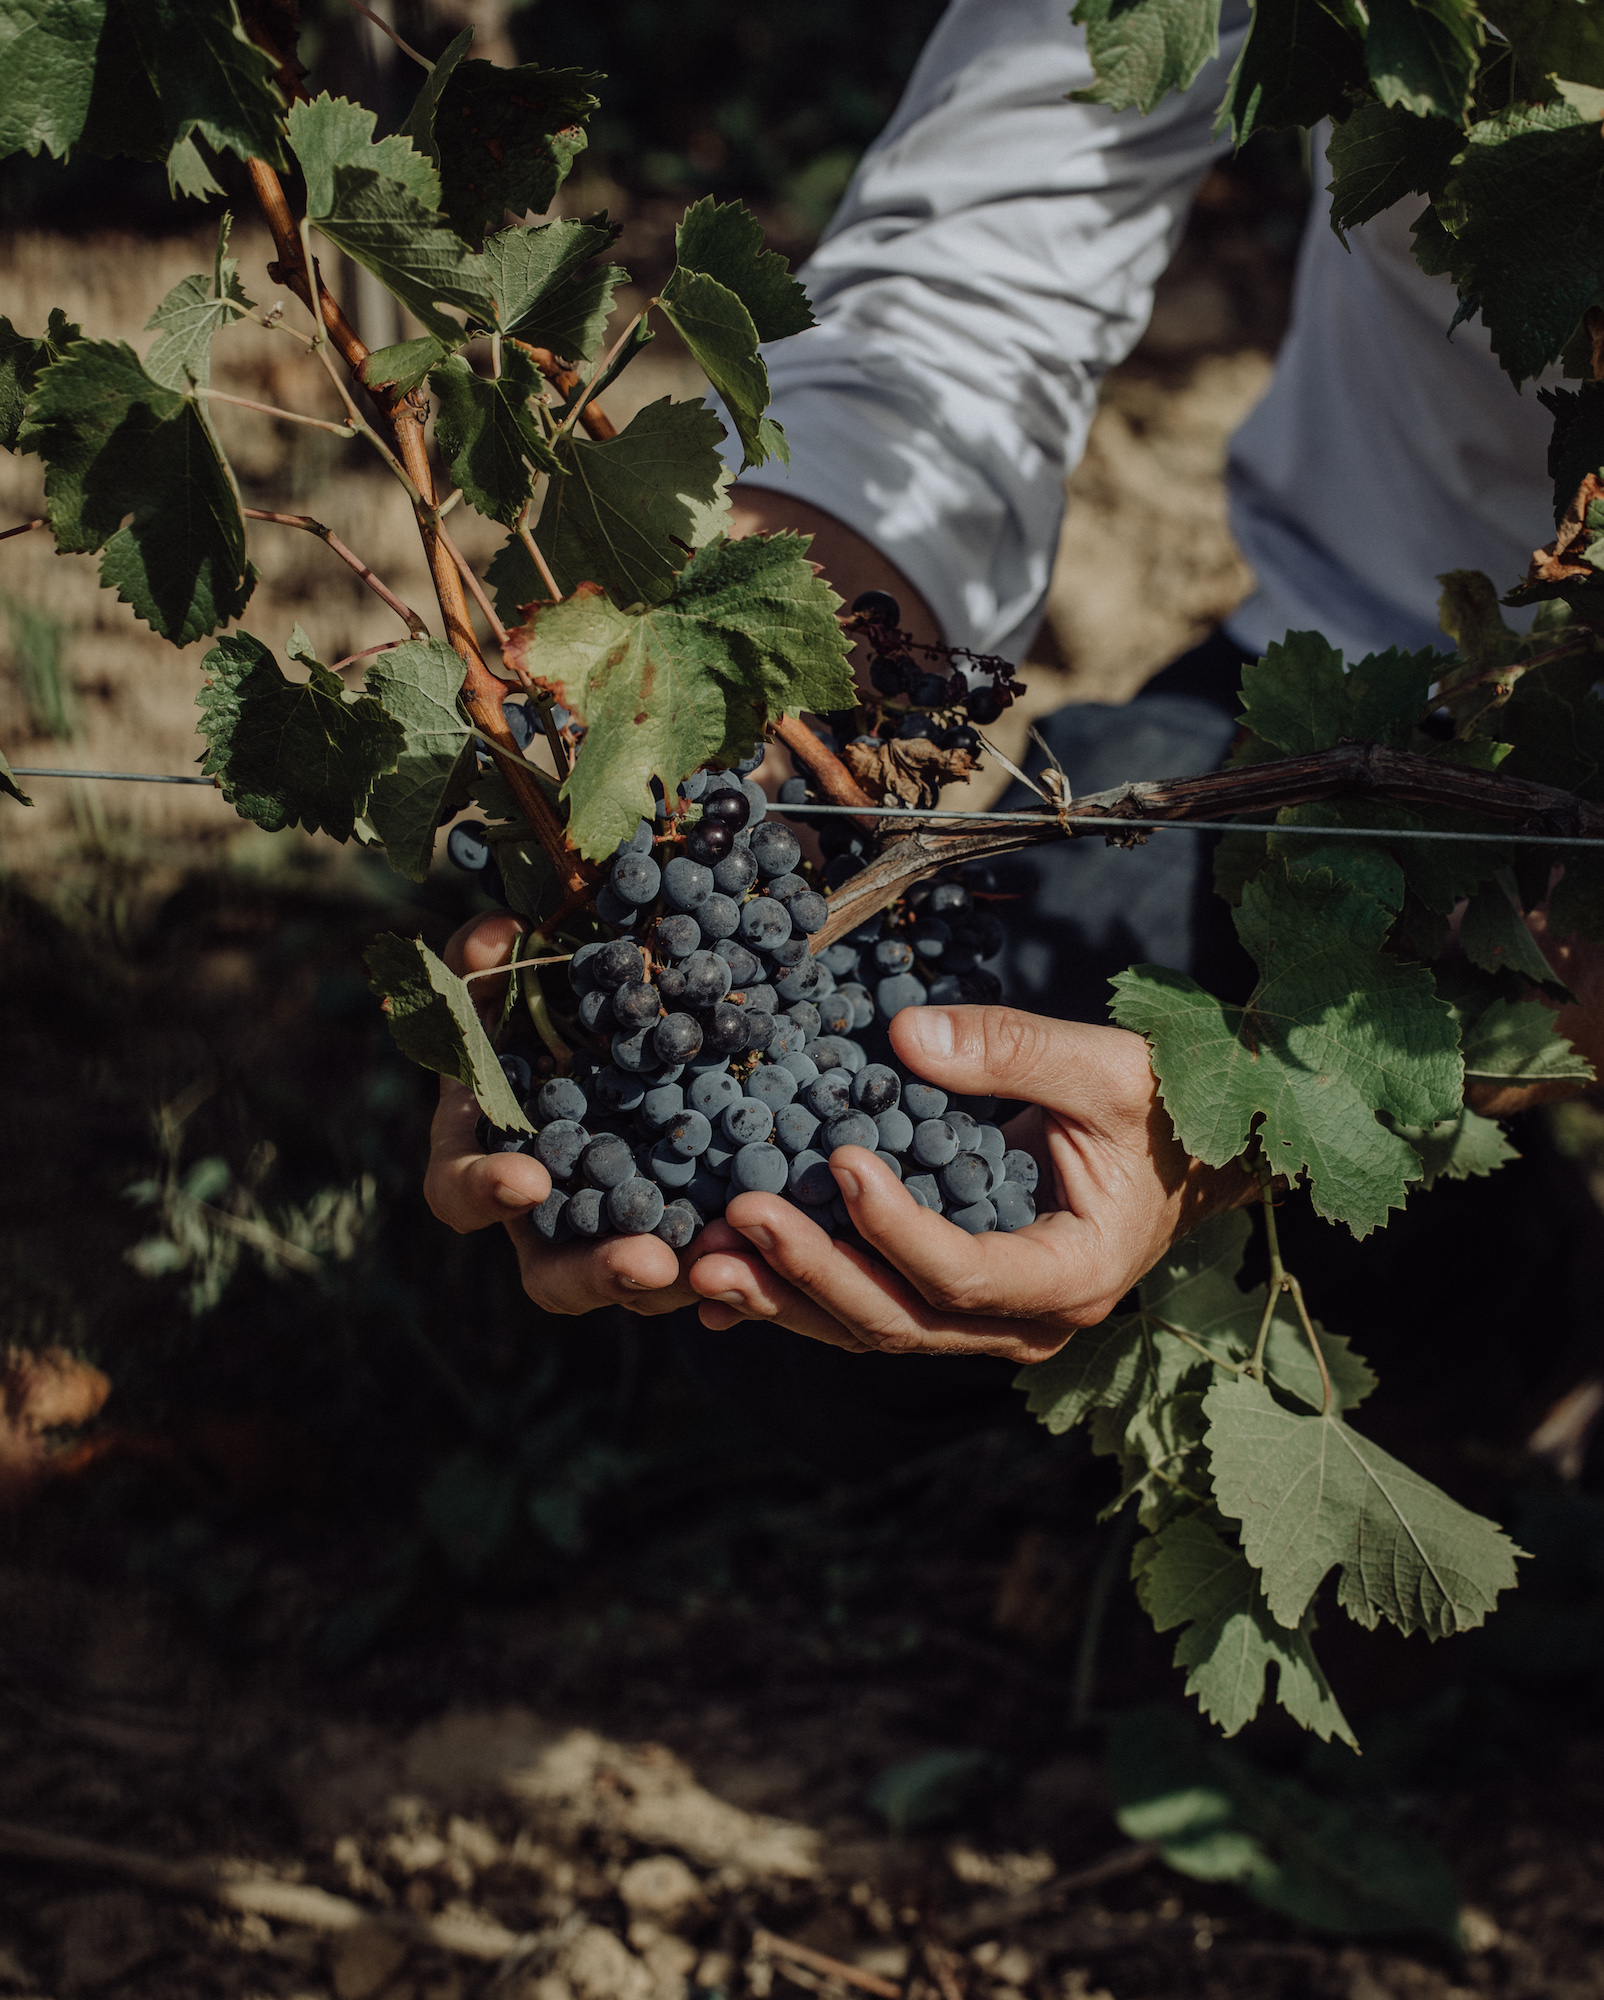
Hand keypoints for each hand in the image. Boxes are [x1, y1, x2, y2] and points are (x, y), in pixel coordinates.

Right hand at [422, 914, 699, 1318]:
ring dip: (682, 1277)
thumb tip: (499, 933)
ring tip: (725, 1259)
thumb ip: (488, 957)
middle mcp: (546, 1216)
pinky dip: (734, 1256)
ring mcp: (614, 1233)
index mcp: (486, 1154)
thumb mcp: (510, 979)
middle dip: (598, 1272)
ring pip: (637, 1282)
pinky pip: (702, 1259)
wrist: (621, 1030)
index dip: (484, 1192)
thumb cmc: (540, 1010)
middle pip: (555, 1274)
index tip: (527, 1181)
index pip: (460, 1192)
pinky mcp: (678, 1231)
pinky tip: (772, 1238)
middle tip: (648, 1262)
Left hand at [685, 1005, 1254, 1362]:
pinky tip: (716, 1292)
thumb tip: (904, 1034)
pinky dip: (792, 1298)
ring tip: (701, 1262)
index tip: (840, 1159)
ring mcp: (980, 1324)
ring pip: (868, 1327)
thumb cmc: (1154, 1111)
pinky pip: (862, 1311)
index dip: (895, 1227)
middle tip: (736, 1218)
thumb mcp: (1106, 1068)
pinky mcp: (946, 1304)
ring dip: (782, 1296)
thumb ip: (1014, 1050)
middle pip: (898, 1318)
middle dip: (810, 1271)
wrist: (1178, 1160)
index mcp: (1070, 1276)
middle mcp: (1021, 1324)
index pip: (966, 1272)